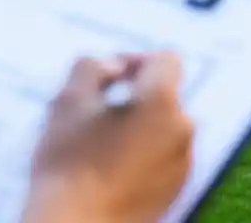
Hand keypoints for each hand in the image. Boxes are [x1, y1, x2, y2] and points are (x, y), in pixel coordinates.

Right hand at [21, 52, 193, 222]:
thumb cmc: (70, 166)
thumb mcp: (68, 103)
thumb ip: (91, 68)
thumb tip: (112, 66)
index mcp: (162, 102)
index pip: (165, 60)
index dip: (136, 60)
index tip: (108, 79)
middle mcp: (182, 129)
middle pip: (162, 96)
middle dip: (132, 99)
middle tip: (93, 116)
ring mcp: (182, 163)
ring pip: (161, 129)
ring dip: (135, 129)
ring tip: (97, 149)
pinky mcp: (175, 190)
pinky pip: (161, 159)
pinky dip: (141, 157)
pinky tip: (109, 172)